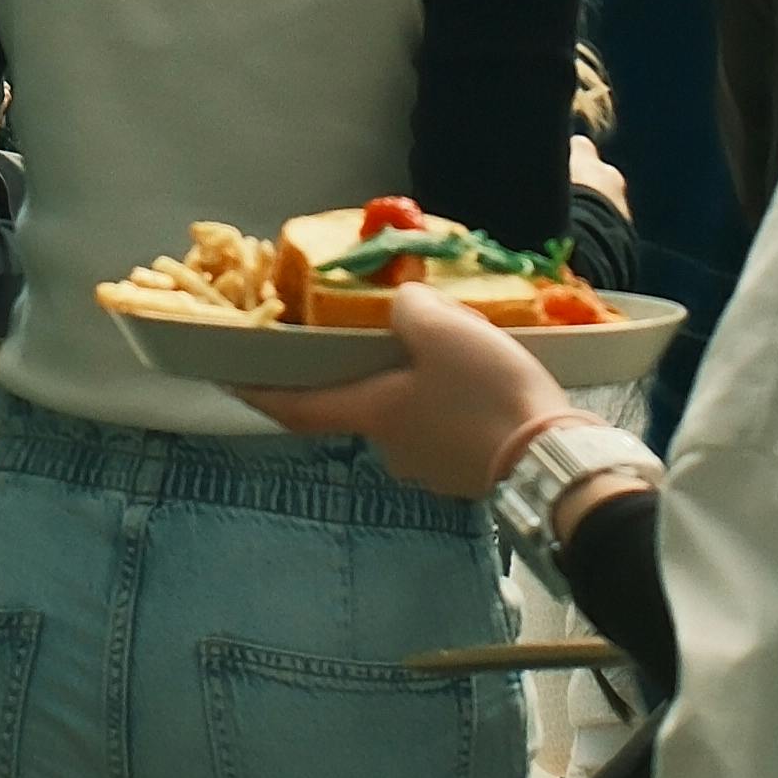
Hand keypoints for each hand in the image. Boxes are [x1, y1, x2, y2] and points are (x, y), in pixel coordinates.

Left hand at [239, 279, 631, 509]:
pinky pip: (446, 428)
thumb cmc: (488, 393)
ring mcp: (429, 467)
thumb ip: (409, 309)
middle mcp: (390, 448)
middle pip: (363, 403)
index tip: (226, 380)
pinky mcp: (466, 471)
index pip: (297, 406)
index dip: (259, 391)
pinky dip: (450, 404)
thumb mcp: (444, 329)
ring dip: (417, 386)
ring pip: (409, 415)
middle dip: (370, 372)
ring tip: (452, 351)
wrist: (552, 459)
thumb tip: (401, 306)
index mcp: (372, 414)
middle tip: (389, 336)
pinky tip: (479, 381)